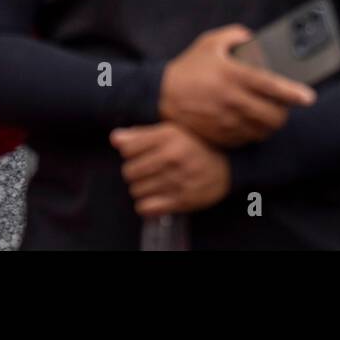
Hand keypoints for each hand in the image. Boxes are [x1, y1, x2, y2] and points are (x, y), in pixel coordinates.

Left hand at [112, 122, 229, 214]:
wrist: (225, 166)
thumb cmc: (192, 145)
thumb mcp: (169, 131)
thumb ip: (140, 134)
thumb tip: (114, 138)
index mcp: (168, 136)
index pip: (127, 149)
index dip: (129, 152)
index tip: (139, 154)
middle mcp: (172, 156)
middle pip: (129, 171)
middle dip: (133, 172)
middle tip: (145, 171)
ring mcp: (177, 179)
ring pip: (136, 190)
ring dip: (140, 188)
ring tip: (152, 183)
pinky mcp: (182, 200)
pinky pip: (147, 208)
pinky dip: (146, 205)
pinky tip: (153, 198)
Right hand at [159, 25, 314, 146]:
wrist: (161, 94)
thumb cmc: (189, 67)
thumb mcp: (209, 43)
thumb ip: (235, 36)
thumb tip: (255, 39)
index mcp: (232, 75)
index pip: (270, 85)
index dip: (292, 92)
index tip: (309, 97)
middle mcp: (232, 99)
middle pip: (273, 115)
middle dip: (284, 112)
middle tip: (285, 106)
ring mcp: (226, 120)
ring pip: (263, 130)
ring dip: (271, 124)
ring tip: (270, 114)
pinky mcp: (220, 135)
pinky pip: (248, 139)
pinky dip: (255, 133)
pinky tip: (251, 123)